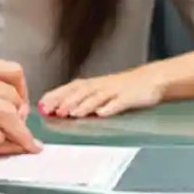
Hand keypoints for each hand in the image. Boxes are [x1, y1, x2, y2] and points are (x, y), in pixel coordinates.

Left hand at [39, 68, 164, 118]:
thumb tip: (59, 109)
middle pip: (81, 92)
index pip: (70, 88)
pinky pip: (118, 103)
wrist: (152, 79)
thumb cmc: (124, 88)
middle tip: (52, 111)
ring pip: (97, 97)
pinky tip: (101, 114)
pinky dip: (109, 108)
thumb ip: (83, 100)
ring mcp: (116, 91)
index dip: (56, 96)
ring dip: (84, 105)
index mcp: (93, 84)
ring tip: (72, 114)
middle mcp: (101, 86)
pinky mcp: (129, 97)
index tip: (41, 105)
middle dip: (66, 101)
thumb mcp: (101, 91)